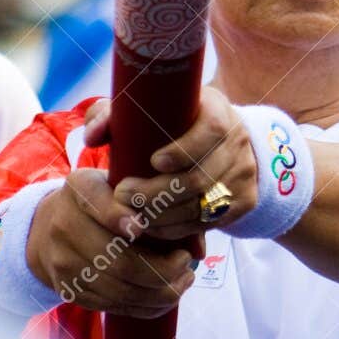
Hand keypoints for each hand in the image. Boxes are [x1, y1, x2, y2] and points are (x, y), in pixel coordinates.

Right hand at [24, 169, 198, 315]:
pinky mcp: (70, 291)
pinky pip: (113, 306)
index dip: (119, 217)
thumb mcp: (119, 185)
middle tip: (187, 264)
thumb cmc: (102, 201)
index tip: (143, 228)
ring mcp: (64, 262)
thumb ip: (155, 201)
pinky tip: (166, 295)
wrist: (48, 229)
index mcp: (79, 188)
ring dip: (160, 292)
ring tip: (184, 281)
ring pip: (119, 289)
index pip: (98, 204)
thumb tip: (198, 246)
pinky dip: (146, 306)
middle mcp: (64, 225)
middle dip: (161, 269)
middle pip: (117, 258)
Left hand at [84, 87, 258, 241]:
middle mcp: (238, 142)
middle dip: (157, 192)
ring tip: (132, 214)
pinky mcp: (244, 200)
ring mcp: (244, 173)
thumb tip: (94, 135)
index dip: (183, 150)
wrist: (221, 140)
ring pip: (203, 206)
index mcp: (218, 111)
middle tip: (122, 195)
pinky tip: (152, 226)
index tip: (153, 161)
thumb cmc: (172, 122)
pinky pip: (209, 224)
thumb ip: (112, 114)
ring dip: (163, 216)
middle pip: (200, 177)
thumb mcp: (146, 109)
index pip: (210, 130)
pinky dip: (178, 229)